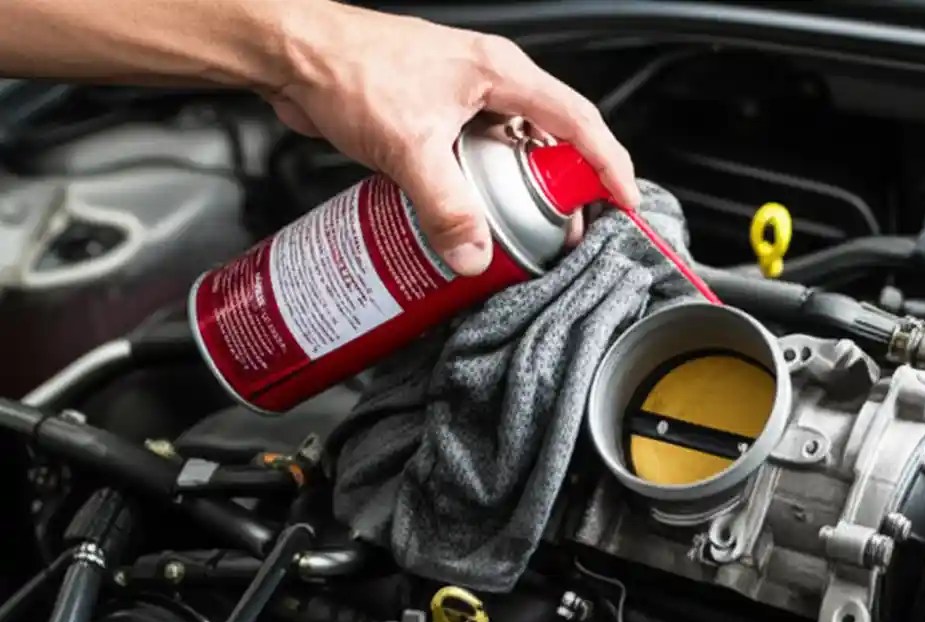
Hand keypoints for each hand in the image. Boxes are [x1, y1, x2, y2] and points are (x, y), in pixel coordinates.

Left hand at [264, 5, 637, 274]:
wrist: (291, 56)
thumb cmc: (348, 67)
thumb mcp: (408, 145)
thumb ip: (445, 205)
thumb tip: (473, 253)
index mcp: (500, 73)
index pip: (577, 120)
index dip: (608, 163)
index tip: (624, 201)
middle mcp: (486, 82)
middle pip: (549, 138)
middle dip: (564, 188)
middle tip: (567, 231)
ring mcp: (459, 99)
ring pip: (510, 150)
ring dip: (518, 191)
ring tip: (520, 233)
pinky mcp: (432, 117)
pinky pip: (473, 157)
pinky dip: (480, 188)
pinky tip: (468, 217)